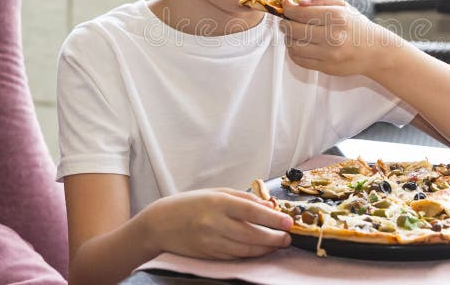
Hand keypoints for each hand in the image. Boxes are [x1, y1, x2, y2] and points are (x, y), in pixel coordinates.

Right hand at [141, 188, 292, 259]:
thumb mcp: (217, 192)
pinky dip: (249, 255)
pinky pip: (234, 257)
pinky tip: (259, 251)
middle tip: (287, 238)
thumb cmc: (191, 204)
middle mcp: (214, 222)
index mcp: (218, 202)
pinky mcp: (208, 255)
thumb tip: (270, 208)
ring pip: (245, 249)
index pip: (251, 211)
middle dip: (273, 238)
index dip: (272, 219)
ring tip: (277, 244)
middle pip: (251, 234)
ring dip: (265, 249)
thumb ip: (244, 198)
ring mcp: (210, 241)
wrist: (160, 224)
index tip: (288, 223)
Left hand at [279, 0, 399, 76]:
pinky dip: (293, 52)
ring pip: (294, 46)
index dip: (289, 9)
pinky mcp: (326, 67)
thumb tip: (300, 0)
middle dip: (285, 24)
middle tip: (286, 21)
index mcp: (337, 17)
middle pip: (294, 30)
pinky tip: (299, 45)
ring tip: (293, 33)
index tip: (287, 7)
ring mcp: (329, 54)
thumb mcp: (343, 5)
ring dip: (288, 38)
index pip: (301, 12)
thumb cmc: (357, 27)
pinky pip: (299, 60)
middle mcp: (333, 36)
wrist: (375, 51)